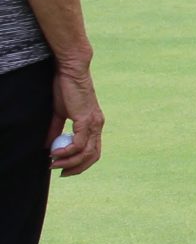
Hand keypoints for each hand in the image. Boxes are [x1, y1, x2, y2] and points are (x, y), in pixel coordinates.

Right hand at [49, 59, 100, 175]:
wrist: (71, 71)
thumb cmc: (66, 89)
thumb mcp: (60, 113)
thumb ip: (56, 129)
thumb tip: (49, 146)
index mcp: (94, 124)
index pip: (94, 151)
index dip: (81, 164)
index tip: (64, 170)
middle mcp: (97, 125)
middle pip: (93, 156)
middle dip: (77, 168)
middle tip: (60, 172)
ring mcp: (93, 122)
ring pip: (86, 152)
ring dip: (69, 162)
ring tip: (53, 163)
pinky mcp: (86, 119)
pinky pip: (79, 143)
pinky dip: (67, 151)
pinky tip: (55, 153)